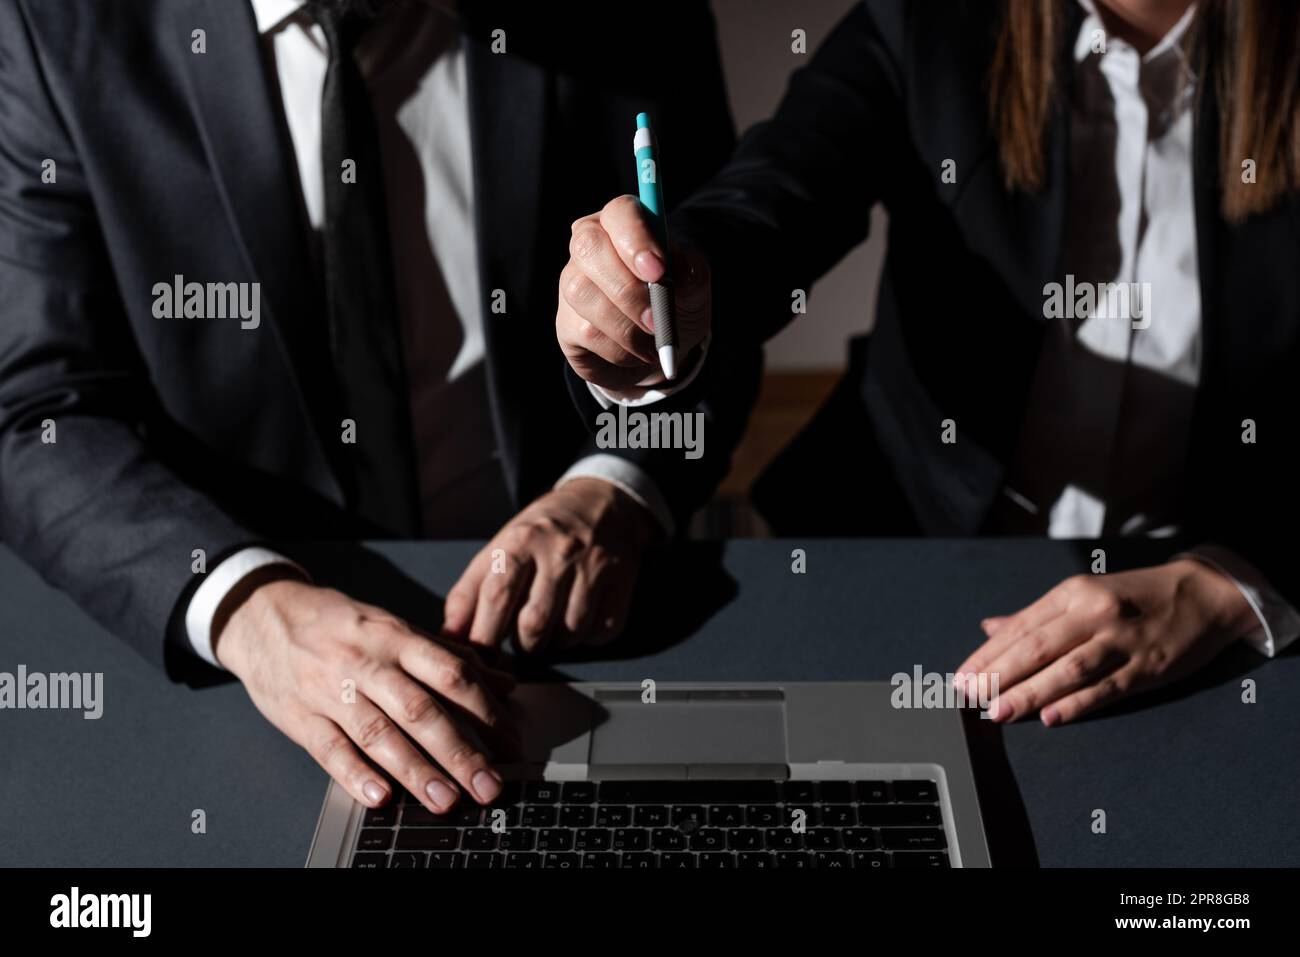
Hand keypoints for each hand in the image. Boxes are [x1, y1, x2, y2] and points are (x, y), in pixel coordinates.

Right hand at [215, 580, 518, 811]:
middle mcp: (367, 664)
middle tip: (488, 785)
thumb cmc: (340, 626)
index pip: (450, 674)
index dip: (485, 710)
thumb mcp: (396, 629)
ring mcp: (331, 691)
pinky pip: (330, 749)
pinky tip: (380, 797)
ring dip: (416, 770)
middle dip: (460, 753)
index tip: (510, 740)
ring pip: (379, 734)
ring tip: (445, 800)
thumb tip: (505, 683)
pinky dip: (355, 775)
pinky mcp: (300, 717)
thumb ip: (450, 657)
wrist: (264, 616)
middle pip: (421, 711)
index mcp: (396, 638)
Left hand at [442, 478, 656, 651]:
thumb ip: (471, 591)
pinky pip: (602, 630)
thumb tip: (450, 637)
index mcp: (520, 540)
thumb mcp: (501, 547)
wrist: (600, 502)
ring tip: (549, 629)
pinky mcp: (622, 578)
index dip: (484, 636)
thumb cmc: (542, 532)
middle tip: (519, 641)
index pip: (496, 597)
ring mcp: (593, 565)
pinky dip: (588, 637)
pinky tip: (578, 620)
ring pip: (569, 632)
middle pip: (534, 623)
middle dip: (522, 645)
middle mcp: (558, 550)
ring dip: (555, 643)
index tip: (481, 656)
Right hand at [557, 194, 710, 399]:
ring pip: (583, 294)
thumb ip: (691, 272)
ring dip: (626, 327)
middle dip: (626, 288)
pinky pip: (586, 333)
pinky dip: (620, 350)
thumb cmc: (677, 302)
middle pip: (589, 248)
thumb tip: (678, 270)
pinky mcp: (565, 321)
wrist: (662, 348)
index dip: (636, 239)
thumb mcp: (695, 285)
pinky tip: (634, 351)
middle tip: (656, 319)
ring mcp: (572, 281)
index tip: (658, 272)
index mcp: (625, 223)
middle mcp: (590, 244)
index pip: (620, 212)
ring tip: (653, 339)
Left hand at [955, 560, 1258, 725]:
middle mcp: (1094, 613)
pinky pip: (1106, 688)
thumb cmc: (1136, 596)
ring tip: (998, 711)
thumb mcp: (1083, 594)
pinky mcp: (1147, 667)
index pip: (1021, 627)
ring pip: (1067, 669)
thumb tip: (989, 628)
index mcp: (1073, 593)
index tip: (962, 676)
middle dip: (999, 674)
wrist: (1205, 594)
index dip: (988, 654)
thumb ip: (1035, 616)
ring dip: (1029, 692)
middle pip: (1038, 647)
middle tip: (969, 696)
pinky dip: (1076, 703)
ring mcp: (1122, 641)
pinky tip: (1050, 717)